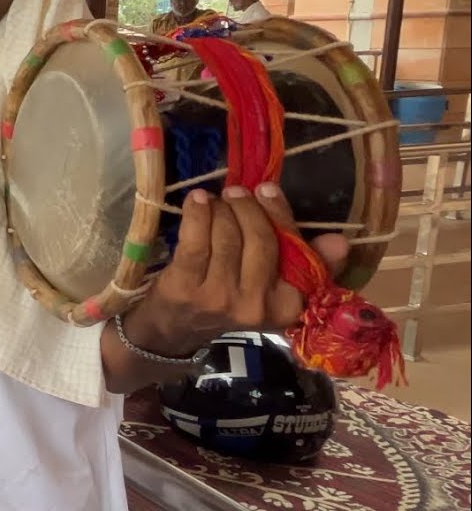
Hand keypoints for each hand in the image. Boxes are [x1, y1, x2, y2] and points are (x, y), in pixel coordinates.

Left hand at [121, 183, 349, 356]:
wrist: (176, 327)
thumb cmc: (228, 297)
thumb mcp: (270, 287)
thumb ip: (306, 262)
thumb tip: (341, 242)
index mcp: (286, 306)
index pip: (295, 252)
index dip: (281, 214)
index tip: (267, 189)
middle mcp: (255, 305)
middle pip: (259, 239)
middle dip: (246, 207)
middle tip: (235, 193)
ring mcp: (219, 298)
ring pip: (227, 235)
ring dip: (220, 209)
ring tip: (215, 202)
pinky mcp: (185, 288)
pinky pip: (196, 240)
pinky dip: (197, 214)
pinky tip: (197, 200)